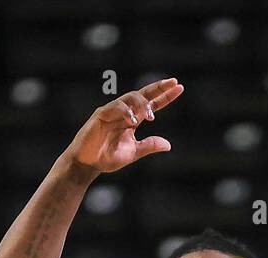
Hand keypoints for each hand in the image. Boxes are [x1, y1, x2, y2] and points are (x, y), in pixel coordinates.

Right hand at [67, 78, 182, 173]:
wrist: (88, 164)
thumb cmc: (107, 157)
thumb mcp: (134, 152)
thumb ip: (149, 146)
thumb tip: (168, 145)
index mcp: (132, 120)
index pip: (151, 104)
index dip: (165, 96)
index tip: (179, 87)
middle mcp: (123, 112)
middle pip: (143, 94)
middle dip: (158, 87)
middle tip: (173, 82)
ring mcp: (111, 112)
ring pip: (130, 98)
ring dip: (142, 103)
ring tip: (151, 116)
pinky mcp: (100, 115)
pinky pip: (114, 107)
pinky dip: (125, 112)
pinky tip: (133, 121)